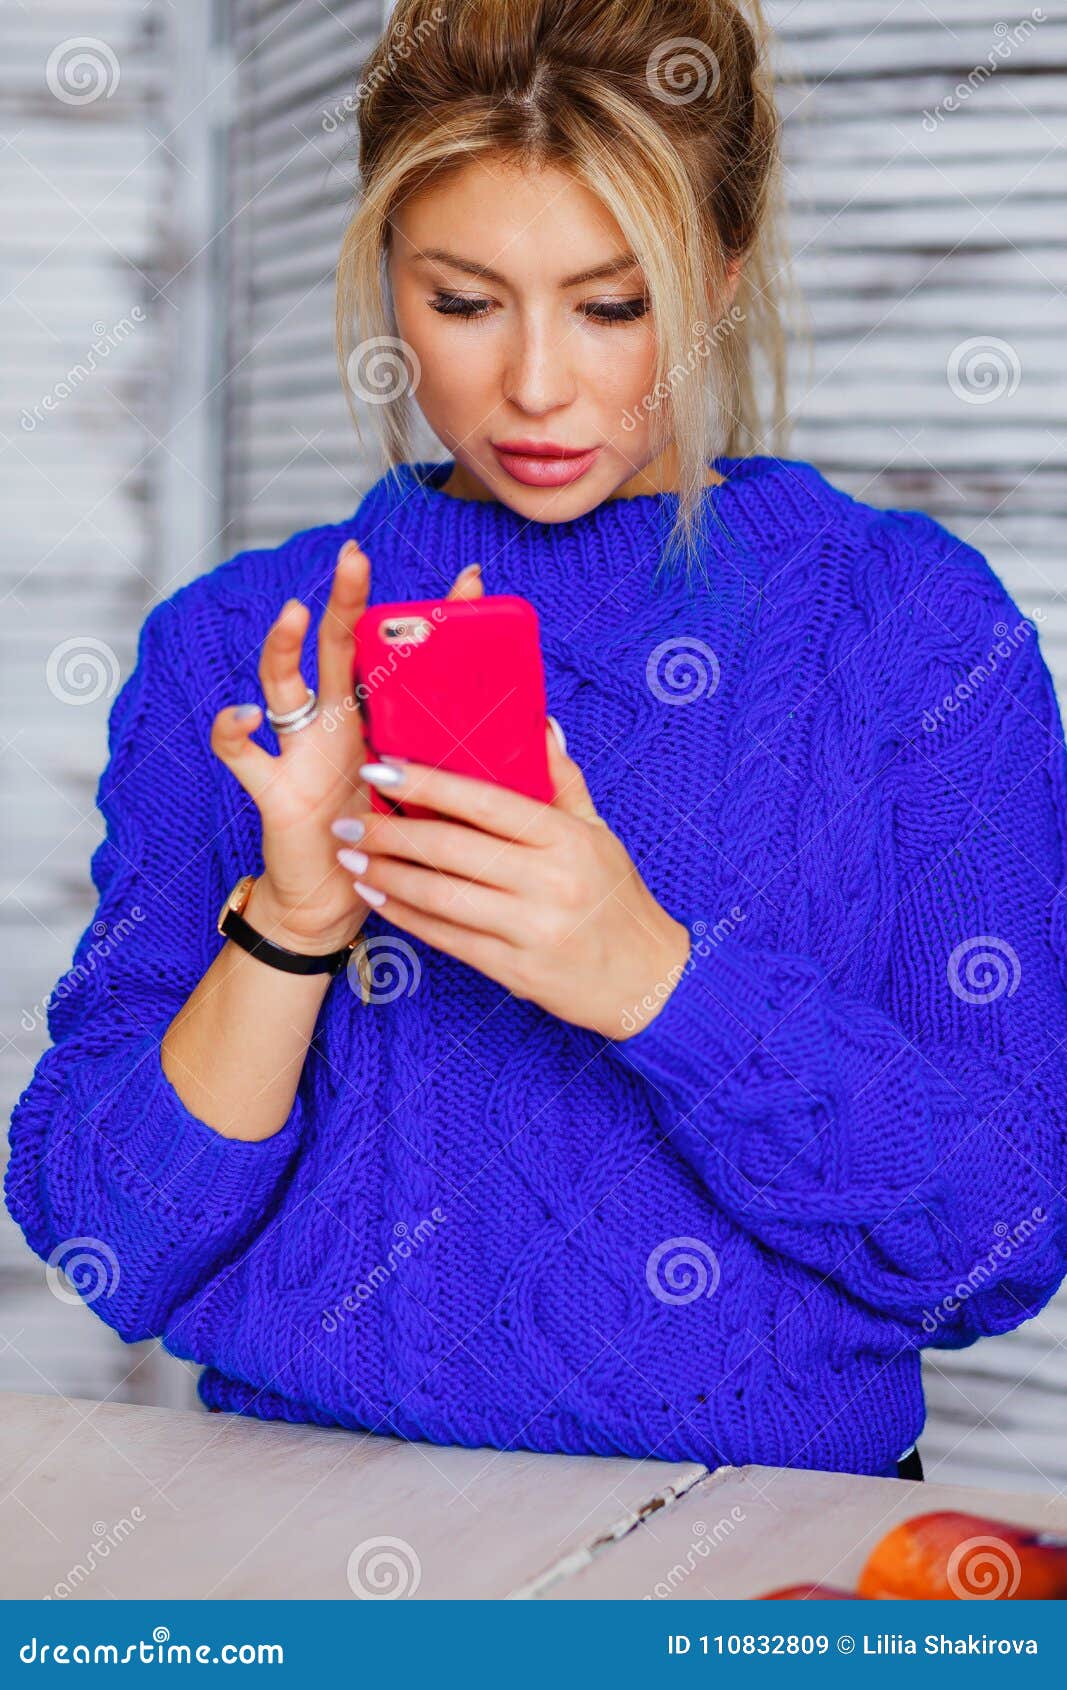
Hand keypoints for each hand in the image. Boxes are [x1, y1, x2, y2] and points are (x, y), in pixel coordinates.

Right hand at [210, 543, 485, 952]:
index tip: (471, 579)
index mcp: (378, 719)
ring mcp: (301, 750)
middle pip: (338, 647)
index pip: (403, 652)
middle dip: (346, 601)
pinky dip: (235, 730)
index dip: (434, 617)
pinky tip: (247, 713)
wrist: (339, 903)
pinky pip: (243, 755)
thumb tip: (544, 731)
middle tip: (357, 556)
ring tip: (292, 612)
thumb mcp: (434, 794)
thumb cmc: (390, 846)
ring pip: (283, 683)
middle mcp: (336, 722)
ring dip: (283, 646)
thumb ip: (474, 759)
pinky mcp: (275, 788)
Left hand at [332, 723, 691, 1037]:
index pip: (485, 801)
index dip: (428, 783)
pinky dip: (405, 916)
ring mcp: (532, 929)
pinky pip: (447, 938)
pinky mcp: (516, 970)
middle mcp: (548, 881)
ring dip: (386, 874)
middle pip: (451, 848)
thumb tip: (540, 727)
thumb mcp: (599, 833)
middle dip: (390, 831)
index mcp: (566, 839)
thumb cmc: (617, 899)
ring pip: (441, 896)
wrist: (649, 979)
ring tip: (349, 856)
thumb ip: (564, 781)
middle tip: (347, 819)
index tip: (381, 767)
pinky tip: (377, 896)